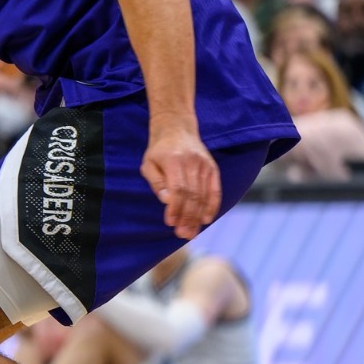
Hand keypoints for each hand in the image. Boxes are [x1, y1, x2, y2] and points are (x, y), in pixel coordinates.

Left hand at [142, 124, 219, 239]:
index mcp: (175, 161)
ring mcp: (205, 166)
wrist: (177, 130)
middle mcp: (193, 163)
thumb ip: (157, 182)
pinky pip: (215, 190)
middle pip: (193, 195)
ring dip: (198, 216)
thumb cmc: (159, 151)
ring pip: (204, 195)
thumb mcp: (149, 164)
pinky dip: (212, 206)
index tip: (171, 223)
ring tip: (191, 232)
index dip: (176, 208)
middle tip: (182, 234)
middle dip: (188, 217)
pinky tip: (206, 219)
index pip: (178, 189)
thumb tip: (167, 200)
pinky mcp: (213, 169)